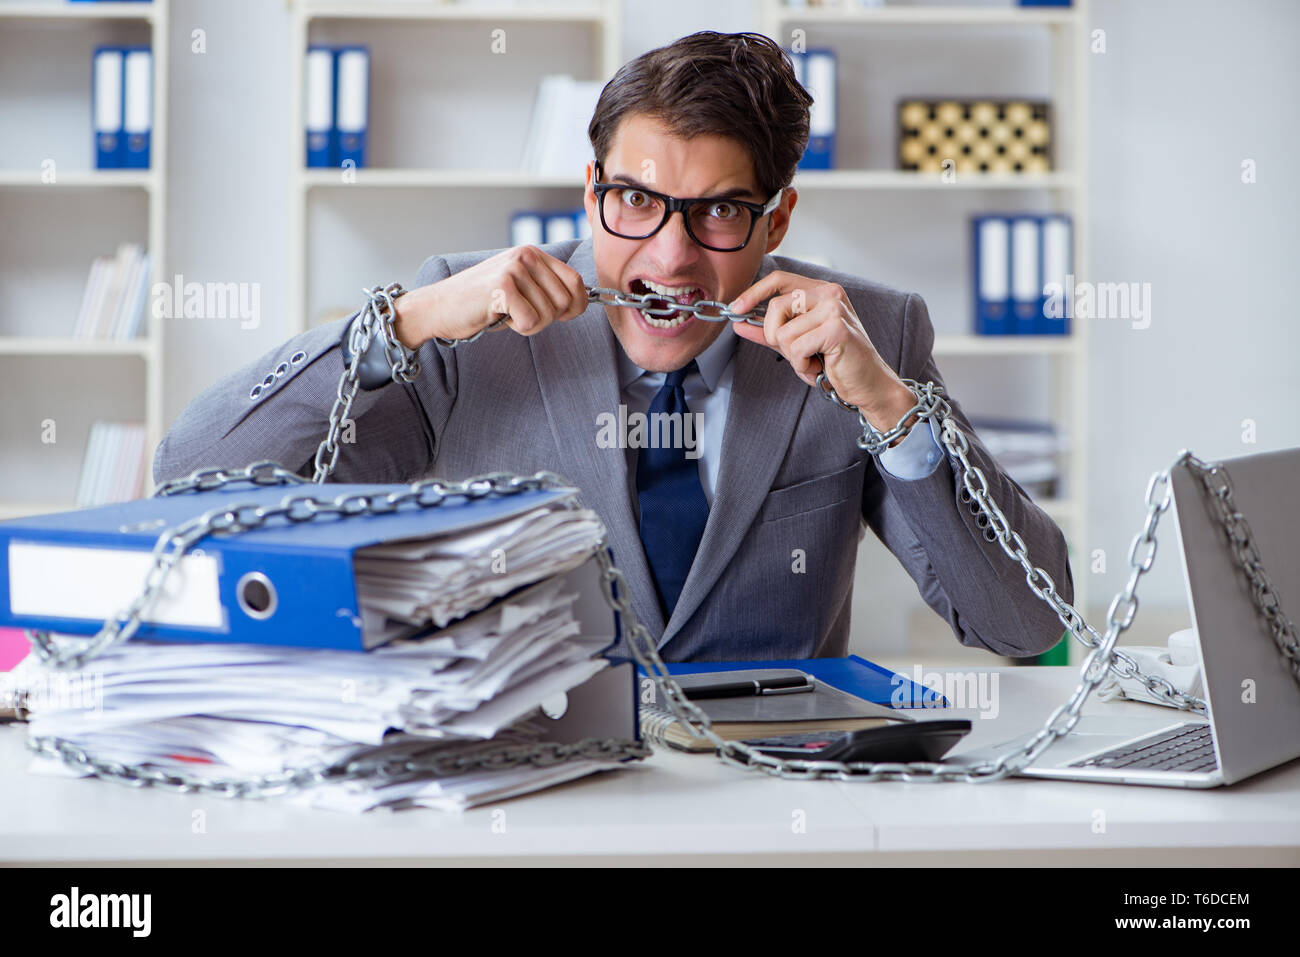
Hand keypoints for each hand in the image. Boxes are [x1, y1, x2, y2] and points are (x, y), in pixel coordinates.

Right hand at [393, 245, 588, 348]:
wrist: (440, 306)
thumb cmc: (483, 302)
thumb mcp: (521, 288)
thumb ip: (547, 288)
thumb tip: (582, 301)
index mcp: (533, 254)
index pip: (576, 281)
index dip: (576, 305)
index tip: (563, 316)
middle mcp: (526, 256)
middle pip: (565, 301)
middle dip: (549, 318)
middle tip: (523, 315)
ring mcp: (514, 269)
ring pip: (549, 314)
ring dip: (530, 324)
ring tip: (508, 314)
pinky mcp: (502, 287)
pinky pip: (531, 321)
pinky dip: (518, 327)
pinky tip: (500, 317)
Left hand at [728, 272, 917, 434]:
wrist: (868, 384)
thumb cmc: (836, 363)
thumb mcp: (797, 343)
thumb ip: (770, 332)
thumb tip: (739, 323)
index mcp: (821, 291)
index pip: (779, 280)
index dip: (753, 292)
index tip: (736, 310)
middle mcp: (829, 294)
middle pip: (775, 307)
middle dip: (777, 338)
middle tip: (798, 353)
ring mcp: (834, 309)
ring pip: (784, 332)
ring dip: (793, 357)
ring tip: (815, 361)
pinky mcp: (837, 329)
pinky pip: (797, 348)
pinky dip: (803, 366)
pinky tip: (821, 367)